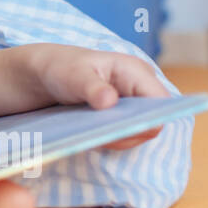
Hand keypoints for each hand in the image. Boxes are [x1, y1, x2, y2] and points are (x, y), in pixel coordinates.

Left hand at [25, 43, 167, 150]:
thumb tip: (109, 101)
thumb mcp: (72, 75)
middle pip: (151, 124)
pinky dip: (108, 139)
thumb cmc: (61, 68)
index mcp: (136, 72)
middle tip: (96, 131)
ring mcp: (133, 106)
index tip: (121, 128)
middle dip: (126, 132)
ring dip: (114, 138)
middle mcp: (140, 90)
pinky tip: (89, 132)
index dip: (149, 119)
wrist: (45, 75)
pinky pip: (124, 137)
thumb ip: (91, 87)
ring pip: (137, 134)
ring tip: (88, 129)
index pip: (161, 103)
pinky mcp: (121, 118)